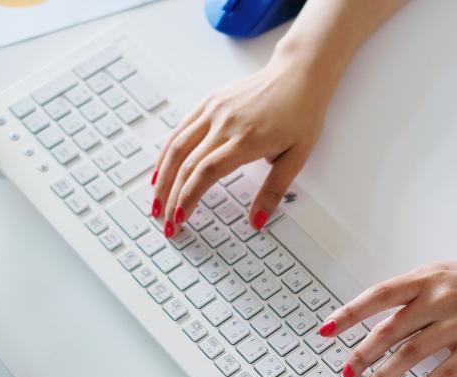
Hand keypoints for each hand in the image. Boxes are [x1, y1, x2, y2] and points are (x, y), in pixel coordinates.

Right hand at [150, 55, 332, 236]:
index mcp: (247, 139)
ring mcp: (214, 110)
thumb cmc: (301, 114)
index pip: (207, 172)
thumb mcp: (297, 157)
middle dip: (172, 197)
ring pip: (177, 146)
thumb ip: (274, 191)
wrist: (298, 74)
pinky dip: (167, 153)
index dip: (189, 196)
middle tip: (166, 221)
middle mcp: (225, 123)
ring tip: (155, 202)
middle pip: (187, 164)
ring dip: (162, 177)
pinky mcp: (209, 103)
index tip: (181, 218)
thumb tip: (257, 221)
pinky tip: (161, 171)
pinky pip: (180, 130)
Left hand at [318, 260, 456, 376]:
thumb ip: (417, 292)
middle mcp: (440, 299)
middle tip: (346, 371)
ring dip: (384, 376)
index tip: (326, 330)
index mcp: (429, 277)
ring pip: (409, 355)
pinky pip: (441, 376)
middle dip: (361, 354)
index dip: (348, 314)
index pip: (378, 296)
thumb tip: (382, 316)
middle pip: (388, 330)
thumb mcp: (449, 273)